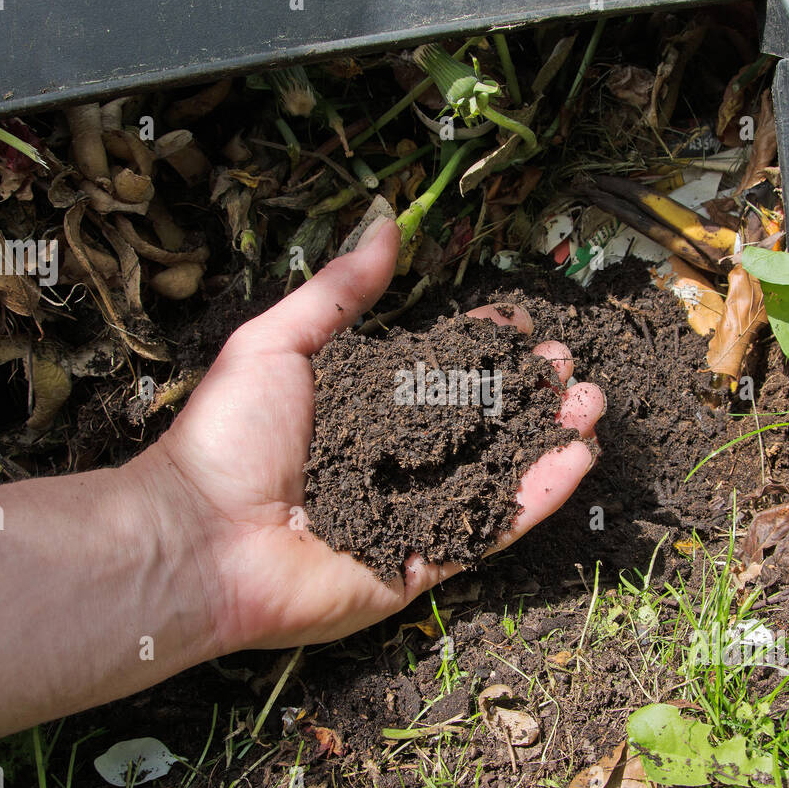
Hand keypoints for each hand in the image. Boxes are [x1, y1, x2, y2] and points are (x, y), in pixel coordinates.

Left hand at [132, 217, 604, 653]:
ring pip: (493, 473)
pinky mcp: (418, 566)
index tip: (515, 321)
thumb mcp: (279, 343)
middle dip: (524, 390)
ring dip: (546, 438)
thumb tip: (386, 221)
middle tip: (566, 365)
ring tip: (591, 404)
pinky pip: (487, 531)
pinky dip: (535, 498)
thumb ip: (340, 290)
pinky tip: (578, 460)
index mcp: (357, 410)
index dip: (477, 346)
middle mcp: (388, 460)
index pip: (434, 371)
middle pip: (474, 421)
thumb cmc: (227, 437)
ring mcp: (407, 515)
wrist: (197, 538)